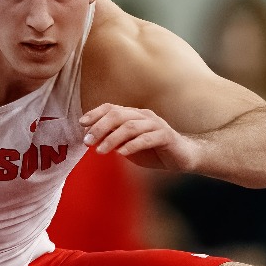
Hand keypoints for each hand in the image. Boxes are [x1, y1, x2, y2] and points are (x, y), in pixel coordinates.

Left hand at [81, 105, 204, 172]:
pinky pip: (146, 138)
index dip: (95, 113)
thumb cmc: (154, 151)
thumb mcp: (129, 146)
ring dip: (112, 138)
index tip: (81, 124)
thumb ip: (114, 141)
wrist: (183, 157)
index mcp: (134, 115)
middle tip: (87, 141)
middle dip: (100, 127)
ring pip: (130, 127)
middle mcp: (144, 116)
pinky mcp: (166, 136)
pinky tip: (121, 154)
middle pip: (118, 115)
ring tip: (99, 151)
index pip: (111, 108)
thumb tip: (92, 140)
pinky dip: (132, 145)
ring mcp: (156, 124)